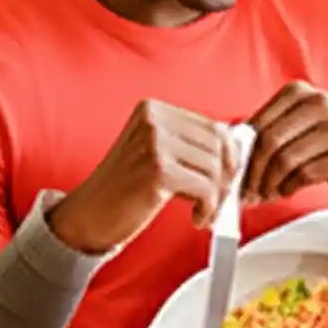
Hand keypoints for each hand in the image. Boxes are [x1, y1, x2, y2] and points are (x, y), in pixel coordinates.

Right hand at [49, 100, 241, 253]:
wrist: (87, 216)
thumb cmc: (126, 189)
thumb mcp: (156, 153)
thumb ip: (190, 144)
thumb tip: (240, 146)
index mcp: (154, 110)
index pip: (215, 127)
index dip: (230, 157)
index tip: (226, 180)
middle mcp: (153, 120)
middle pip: (219, 146)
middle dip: (227, 177)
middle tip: (218, 200)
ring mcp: (154, 144)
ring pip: (216, 168)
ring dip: (218, 196)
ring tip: (204, 211)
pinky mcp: (157, 171)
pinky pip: (207, 188)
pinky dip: (209, 208)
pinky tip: (197, 218)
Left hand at [243, 81, 327, 201]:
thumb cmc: (324, 138)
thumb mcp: (298, 122)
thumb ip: (267, 129)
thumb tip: (229, 151)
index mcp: (300, 92)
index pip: (260, 123)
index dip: (242, 151)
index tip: (235, 172)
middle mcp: (321, 104)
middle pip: (271, 141)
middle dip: (253, 171)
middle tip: (246, 190)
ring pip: (286, 160)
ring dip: (270, 183)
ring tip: (265, 193)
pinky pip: (306, 175)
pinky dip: (289, 187)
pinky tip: (286, 190)